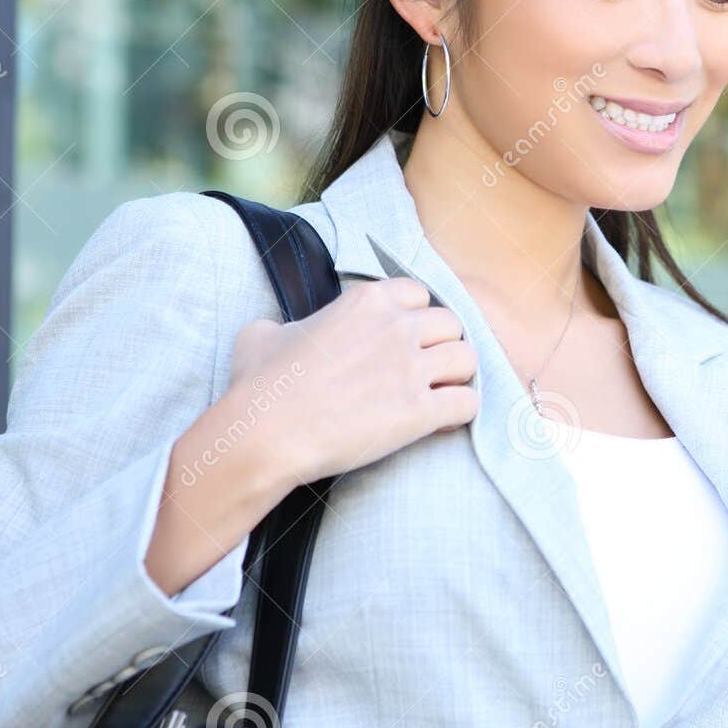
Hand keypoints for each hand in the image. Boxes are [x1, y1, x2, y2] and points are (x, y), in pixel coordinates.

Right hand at [227, 277, 479, 496]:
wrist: (264, 433)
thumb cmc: (259, 386)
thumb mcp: (262, 334)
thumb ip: (287, 324)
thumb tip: (281, 333)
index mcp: (366, 301)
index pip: (419, 293)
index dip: (416, 316)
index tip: (406, 339)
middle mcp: (396, 327)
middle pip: (451, 323)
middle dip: (442, 346)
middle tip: (426, 370)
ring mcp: (411, 368)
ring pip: (467, 359)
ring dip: (457, 376)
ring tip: (439, 394)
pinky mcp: (420, 411)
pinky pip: (468, 403)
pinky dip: (460, 412)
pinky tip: (440, 422)